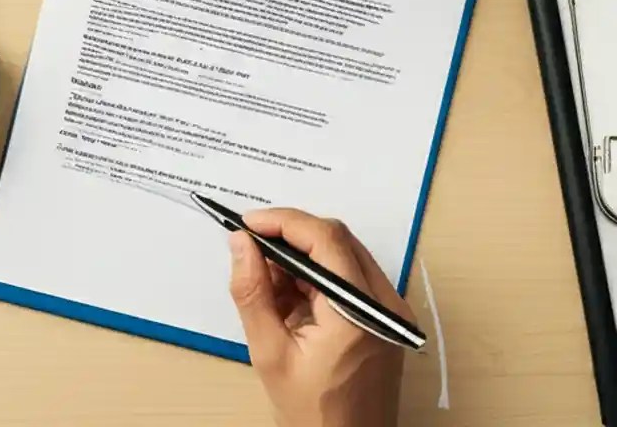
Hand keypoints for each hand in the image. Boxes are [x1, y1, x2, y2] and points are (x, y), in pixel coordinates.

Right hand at [228, 209, 413, 426]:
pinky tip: (289, 303)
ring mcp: (389, 311)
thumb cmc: (312, 413)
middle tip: (250, 252)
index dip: (284, 222)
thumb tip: (241, 244)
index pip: (326, 239)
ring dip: (301, 260)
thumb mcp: (269, 353)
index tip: (248, 224)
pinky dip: (316, 280)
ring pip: (342, 257)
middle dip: (289, 238)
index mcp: (359, 312)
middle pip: (337, 242)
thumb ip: (253, 293)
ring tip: (267, 289)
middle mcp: (385, 304)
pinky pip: (349, 279)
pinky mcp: (384, 319)